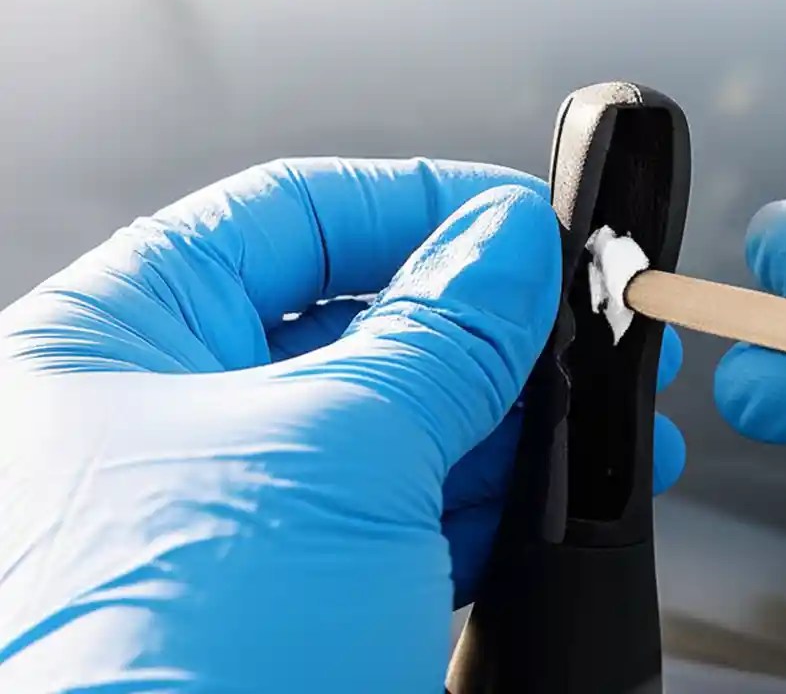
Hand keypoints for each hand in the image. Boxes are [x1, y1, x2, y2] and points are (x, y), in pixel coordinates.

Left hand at [0, 158, 684, 691]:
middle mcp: (166, 425)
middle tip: (581, 317)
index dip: (416, 205)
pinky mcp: (302, 599)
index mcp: (114, 347)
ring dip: (508, 418)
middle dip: (483, 323)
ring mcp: (242, 519)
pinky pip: (412, 520)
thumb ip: (439, 337)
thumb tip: (509, 246)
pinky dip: (493, 503)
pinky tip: (564, 493)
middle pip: (355, 320)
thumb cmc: (167, 667)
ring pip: (399, 426)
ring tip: (603, 412)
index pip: (285, 215)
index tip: (518, 219)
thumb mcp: (335, 458)